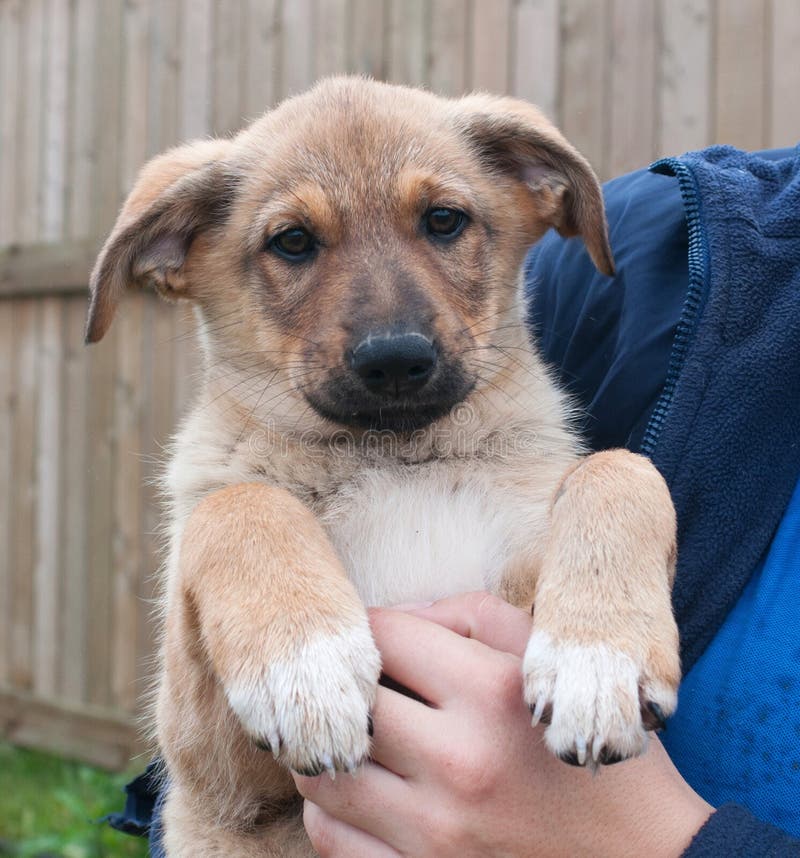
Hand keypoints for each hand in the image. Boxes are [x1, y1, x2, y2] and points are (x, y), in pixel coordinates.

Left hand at [292, 592, 711, 856]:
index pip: (383, 635)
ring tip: (359, 738)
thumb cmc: (595, 751)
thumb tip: (399, 612)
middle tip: (360, 686)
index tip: (379, 640)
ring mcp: (438, 835)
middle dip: (346, 685)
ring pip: (324, 773)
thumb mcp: (553, 662)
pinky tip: (367, 792)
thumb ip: (475, 616)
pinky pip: (330, 838)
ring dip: (332, 747)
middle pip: (345, 702)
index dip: (370, 626)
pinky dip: (332, 810)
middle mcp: (460, 763)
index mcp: (493, 693)